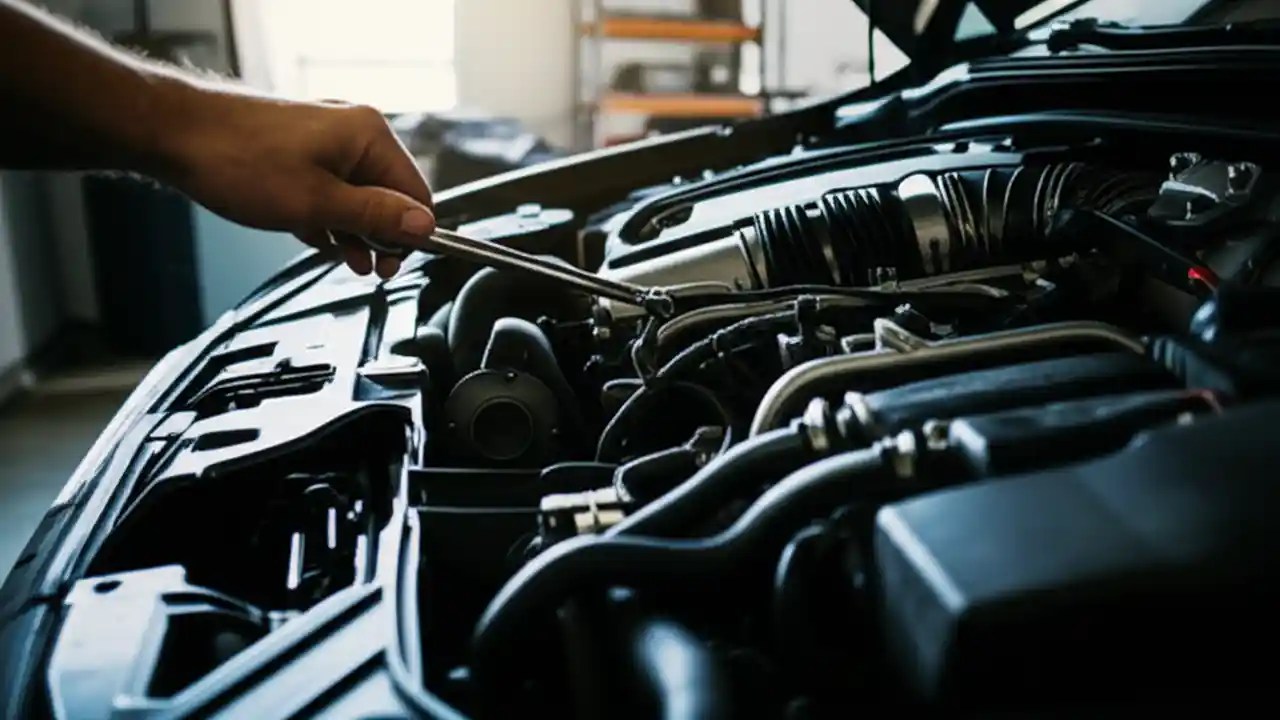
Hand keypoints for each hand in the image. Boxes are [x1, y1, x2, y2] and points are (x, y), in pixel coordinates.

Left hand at [160, 91, 434, 278]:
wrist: (174, 134)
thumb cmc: (237, 160)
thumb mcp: (318, 203)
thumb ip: (376, 217)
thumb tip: (423, 226)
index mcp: (368, 136)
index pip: (416, 193)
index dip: (410, 235)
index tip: (395, 264)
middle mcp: (353, 132)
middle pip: (389, 195)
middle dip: (381, 235)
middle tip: (371, 269)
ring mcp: (325, 140)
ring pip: (359, 196)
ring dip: (355, 232)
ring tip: (348, 261)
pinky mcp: (301, 151)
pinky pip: (332, 191)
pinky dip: (330, 218)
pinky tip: (321, 240)